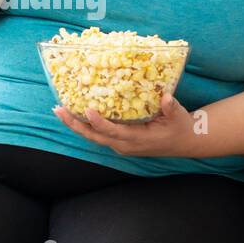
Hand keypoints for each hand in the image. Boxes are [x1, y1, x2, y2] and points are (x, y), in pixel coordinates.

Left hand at [52, 91, 193, 157]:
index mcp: (137, 139)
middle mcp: (125, 145)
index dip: (99, 123)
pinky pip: (99, 134)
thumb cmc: (180, 127)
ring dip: (76, 124)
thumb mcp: (178, 116)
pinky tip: (76, 113)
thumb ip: (171, 107)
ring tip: (60, 110)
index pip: (113, 132)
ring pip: (94, 136)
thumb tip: (166, 97)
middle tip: (59, 110)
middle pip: (94, 136)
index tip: (87, 110)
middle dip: (75, 124)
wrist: (184, 142)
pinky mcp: (119, 142)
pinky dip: (86, 125)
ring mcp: (120, 145)